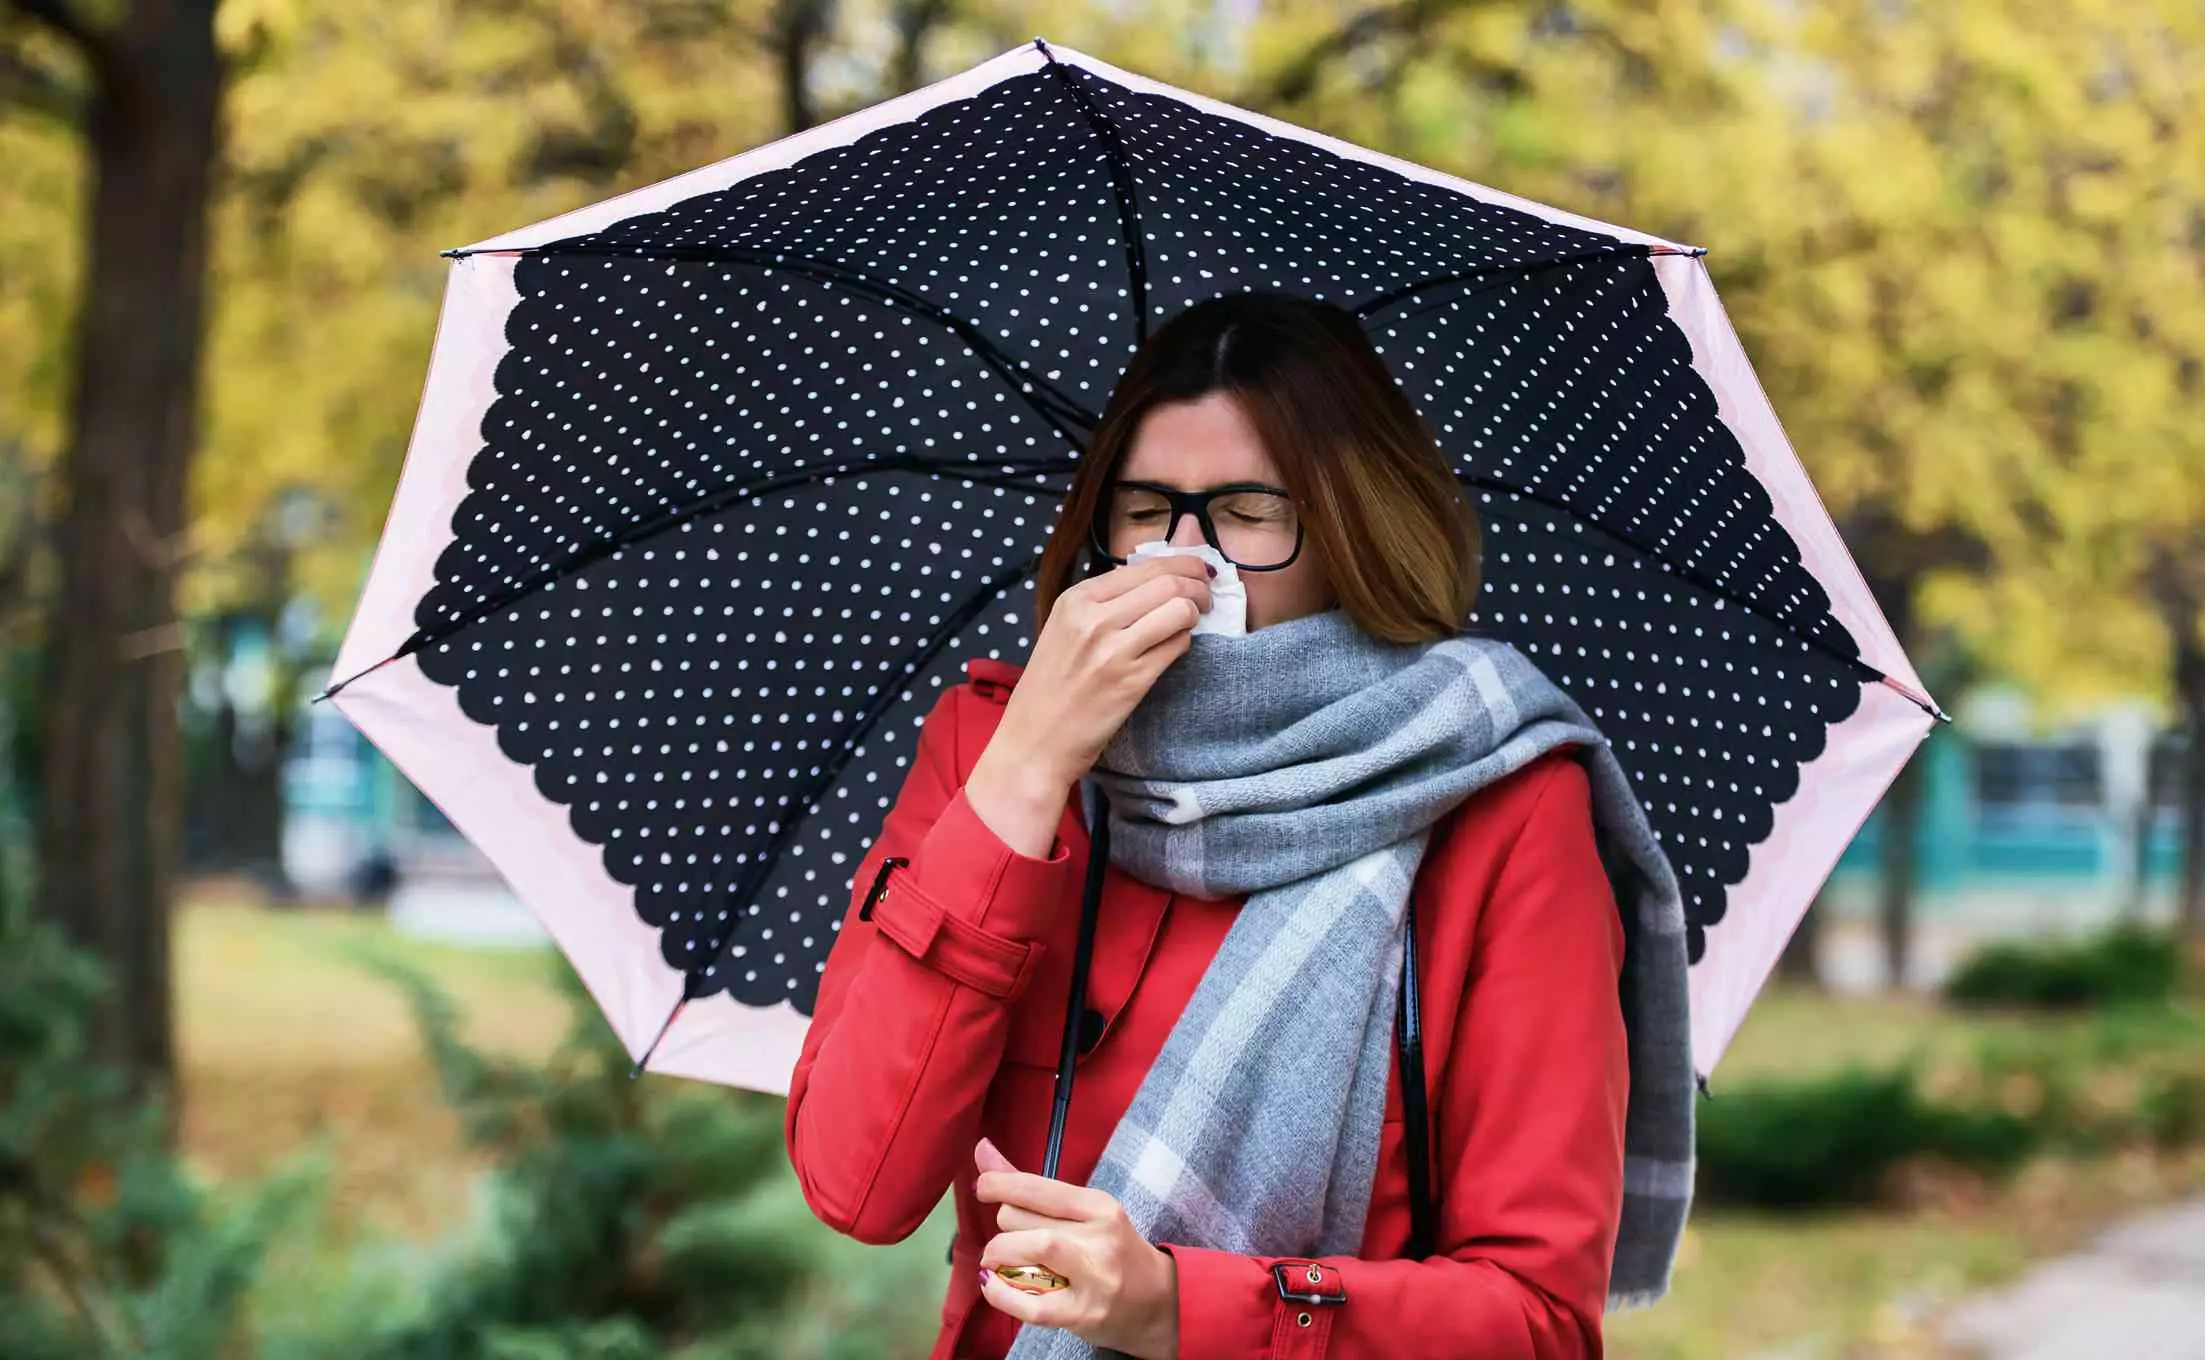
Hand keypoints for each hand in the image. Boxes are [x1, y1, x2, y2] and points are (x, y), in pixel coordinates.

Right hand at [964, 556, 1211, 857]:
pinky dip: (1184, 643)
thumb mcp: (1064, 630)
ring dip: (1197, 613)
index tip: (1199, 571)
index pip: (1146, 565)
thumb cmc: (1049, 688)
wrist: (1033, 742)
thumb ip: (1104, 603)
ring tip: (1194, 622)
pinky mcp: (1132, 681)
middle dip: (1198, 586)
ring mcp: (1113, 649)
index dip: (1183, 564)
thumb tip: (1158, 578)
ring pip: (1180, 609)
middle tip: (1207, 597)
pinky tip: (1175, 648)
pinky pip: (1177, 646)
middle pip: (1169, 582)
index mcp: (1076, 598)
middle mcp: (1094, 617)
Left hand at [972, 1137, 1178, 1359]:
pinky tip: (993, 1286)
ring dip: (998, 1254)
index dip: (999, 1184)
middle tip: (1009, 1237)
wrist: (1158, 1302)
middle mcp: (1099, 1237)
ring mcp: (1094, 1277)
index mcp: (1099, 1205)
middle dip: (1003, 1226)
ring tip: (996, 1261)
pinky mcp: (1084, 1314)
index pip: (1036, 1187)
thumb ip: (1029, 1186)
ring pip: (1028, 1249)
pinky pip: (1030, 1304)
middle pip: (1022, 1219)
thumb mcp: (1082, 1212)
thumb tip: (982, 1150)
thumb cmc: (1111, 1251)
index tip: (983, 1187)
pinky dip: (1001, 1294)